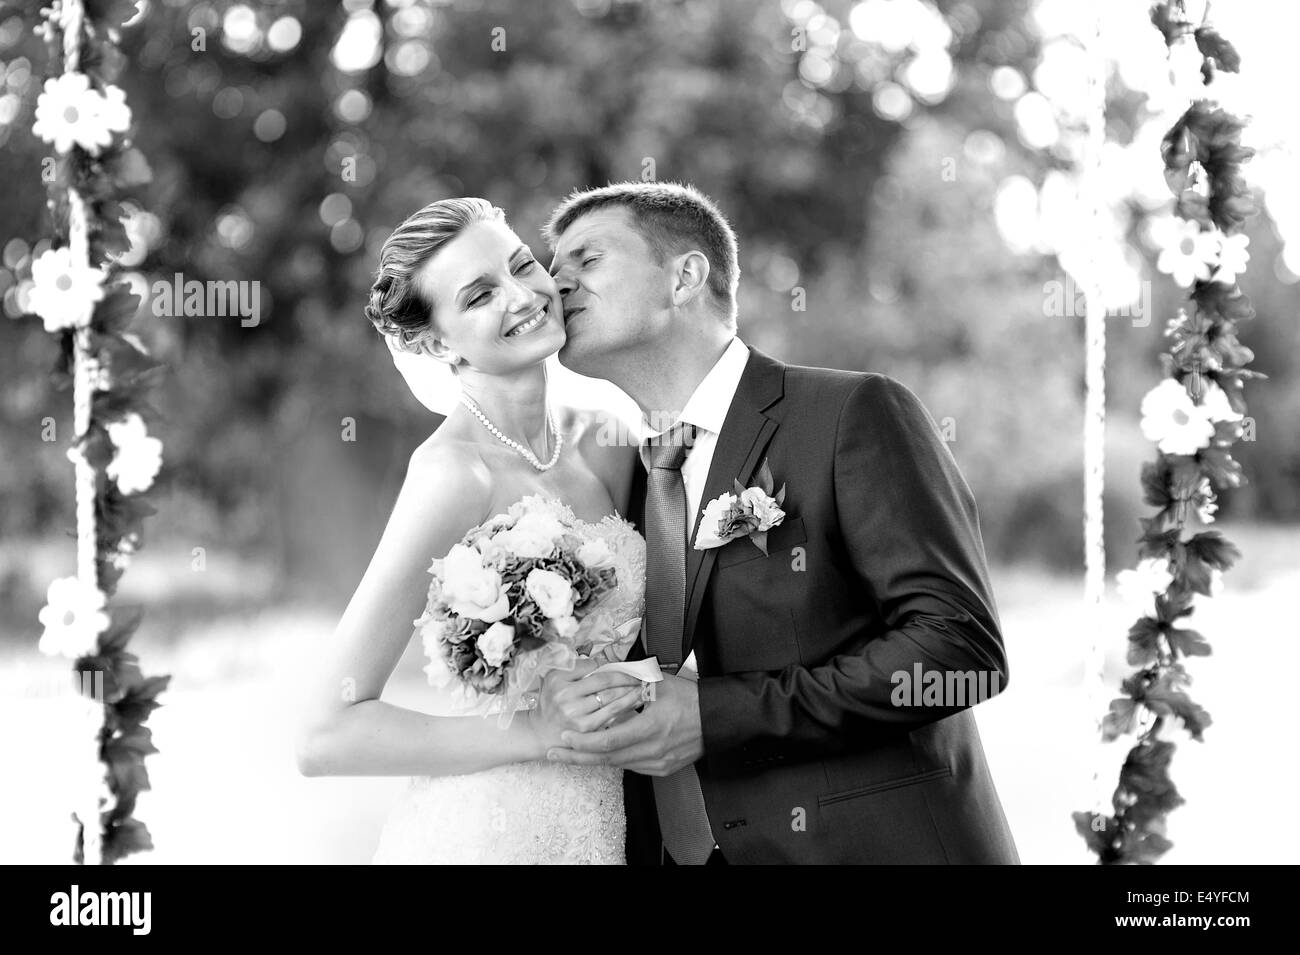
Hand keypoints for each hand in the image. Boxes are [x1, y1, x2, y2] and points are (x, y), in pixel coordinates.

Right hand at [527, 659, 642, 754]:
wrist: (540, 732)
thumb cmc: (552, 703)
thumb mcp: (554, 680)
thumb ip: (575, 669)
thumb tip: (605, 663)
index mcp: (557, 678)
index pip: (591, 665)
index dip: (610, 665)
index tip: (624, 666)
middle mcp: (564, 694)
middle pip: (604, 679)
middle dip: (626, 676)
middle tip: (641, 674)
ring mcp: (575, 712)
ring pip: (611, 696)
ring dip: (631, 689)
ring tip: (643, 685)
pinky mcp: (585, 728)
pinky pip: (611, 712)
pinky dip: (627, 704)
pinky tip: (637, 700)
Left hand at [546, 671, 702, 775]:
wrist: (719, 719)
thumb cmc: (691, 697)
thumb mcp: (659, 682)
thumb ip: (630, 680)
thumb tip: (603, 671)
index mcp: (651, 727)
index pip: (609, 741)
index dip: (583, 743)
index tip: (564, 738)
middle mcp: (653, 749)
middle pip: (607, 759)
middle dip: (577, 757)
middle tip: (553, 753)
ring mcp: (658, 762)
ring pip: (618, 764)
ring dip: (593, 760)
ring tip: (570, 755)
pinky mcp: (662, 769)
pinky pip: (632, 766)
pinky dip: (614, 759)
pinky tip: (600, 753)